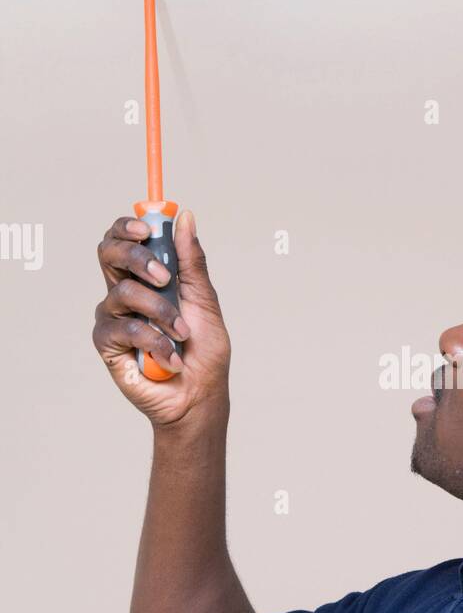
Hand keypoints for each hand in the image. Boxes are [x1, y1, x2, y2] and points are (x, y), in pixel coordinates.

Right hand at [93, 210, 230, 427]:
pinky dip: (154, 341)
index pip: (125, 238)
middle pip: (108, 253)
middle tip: (164, 277)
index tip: (148, 228)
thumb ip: (192, 261)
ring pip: (124, 291)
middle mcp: (125, 291)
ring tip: (182, 333)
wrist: (200, 395)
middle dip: (135, 256)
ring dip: (161, 312)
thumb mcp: (205, 300)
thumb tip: (185, 217)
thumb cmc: (204, 351)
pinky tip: (170, 357)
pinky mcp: (107, 343)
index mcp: (147, 276)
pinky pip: (124, 328)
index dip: (129, 226)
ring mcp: (114, 316)